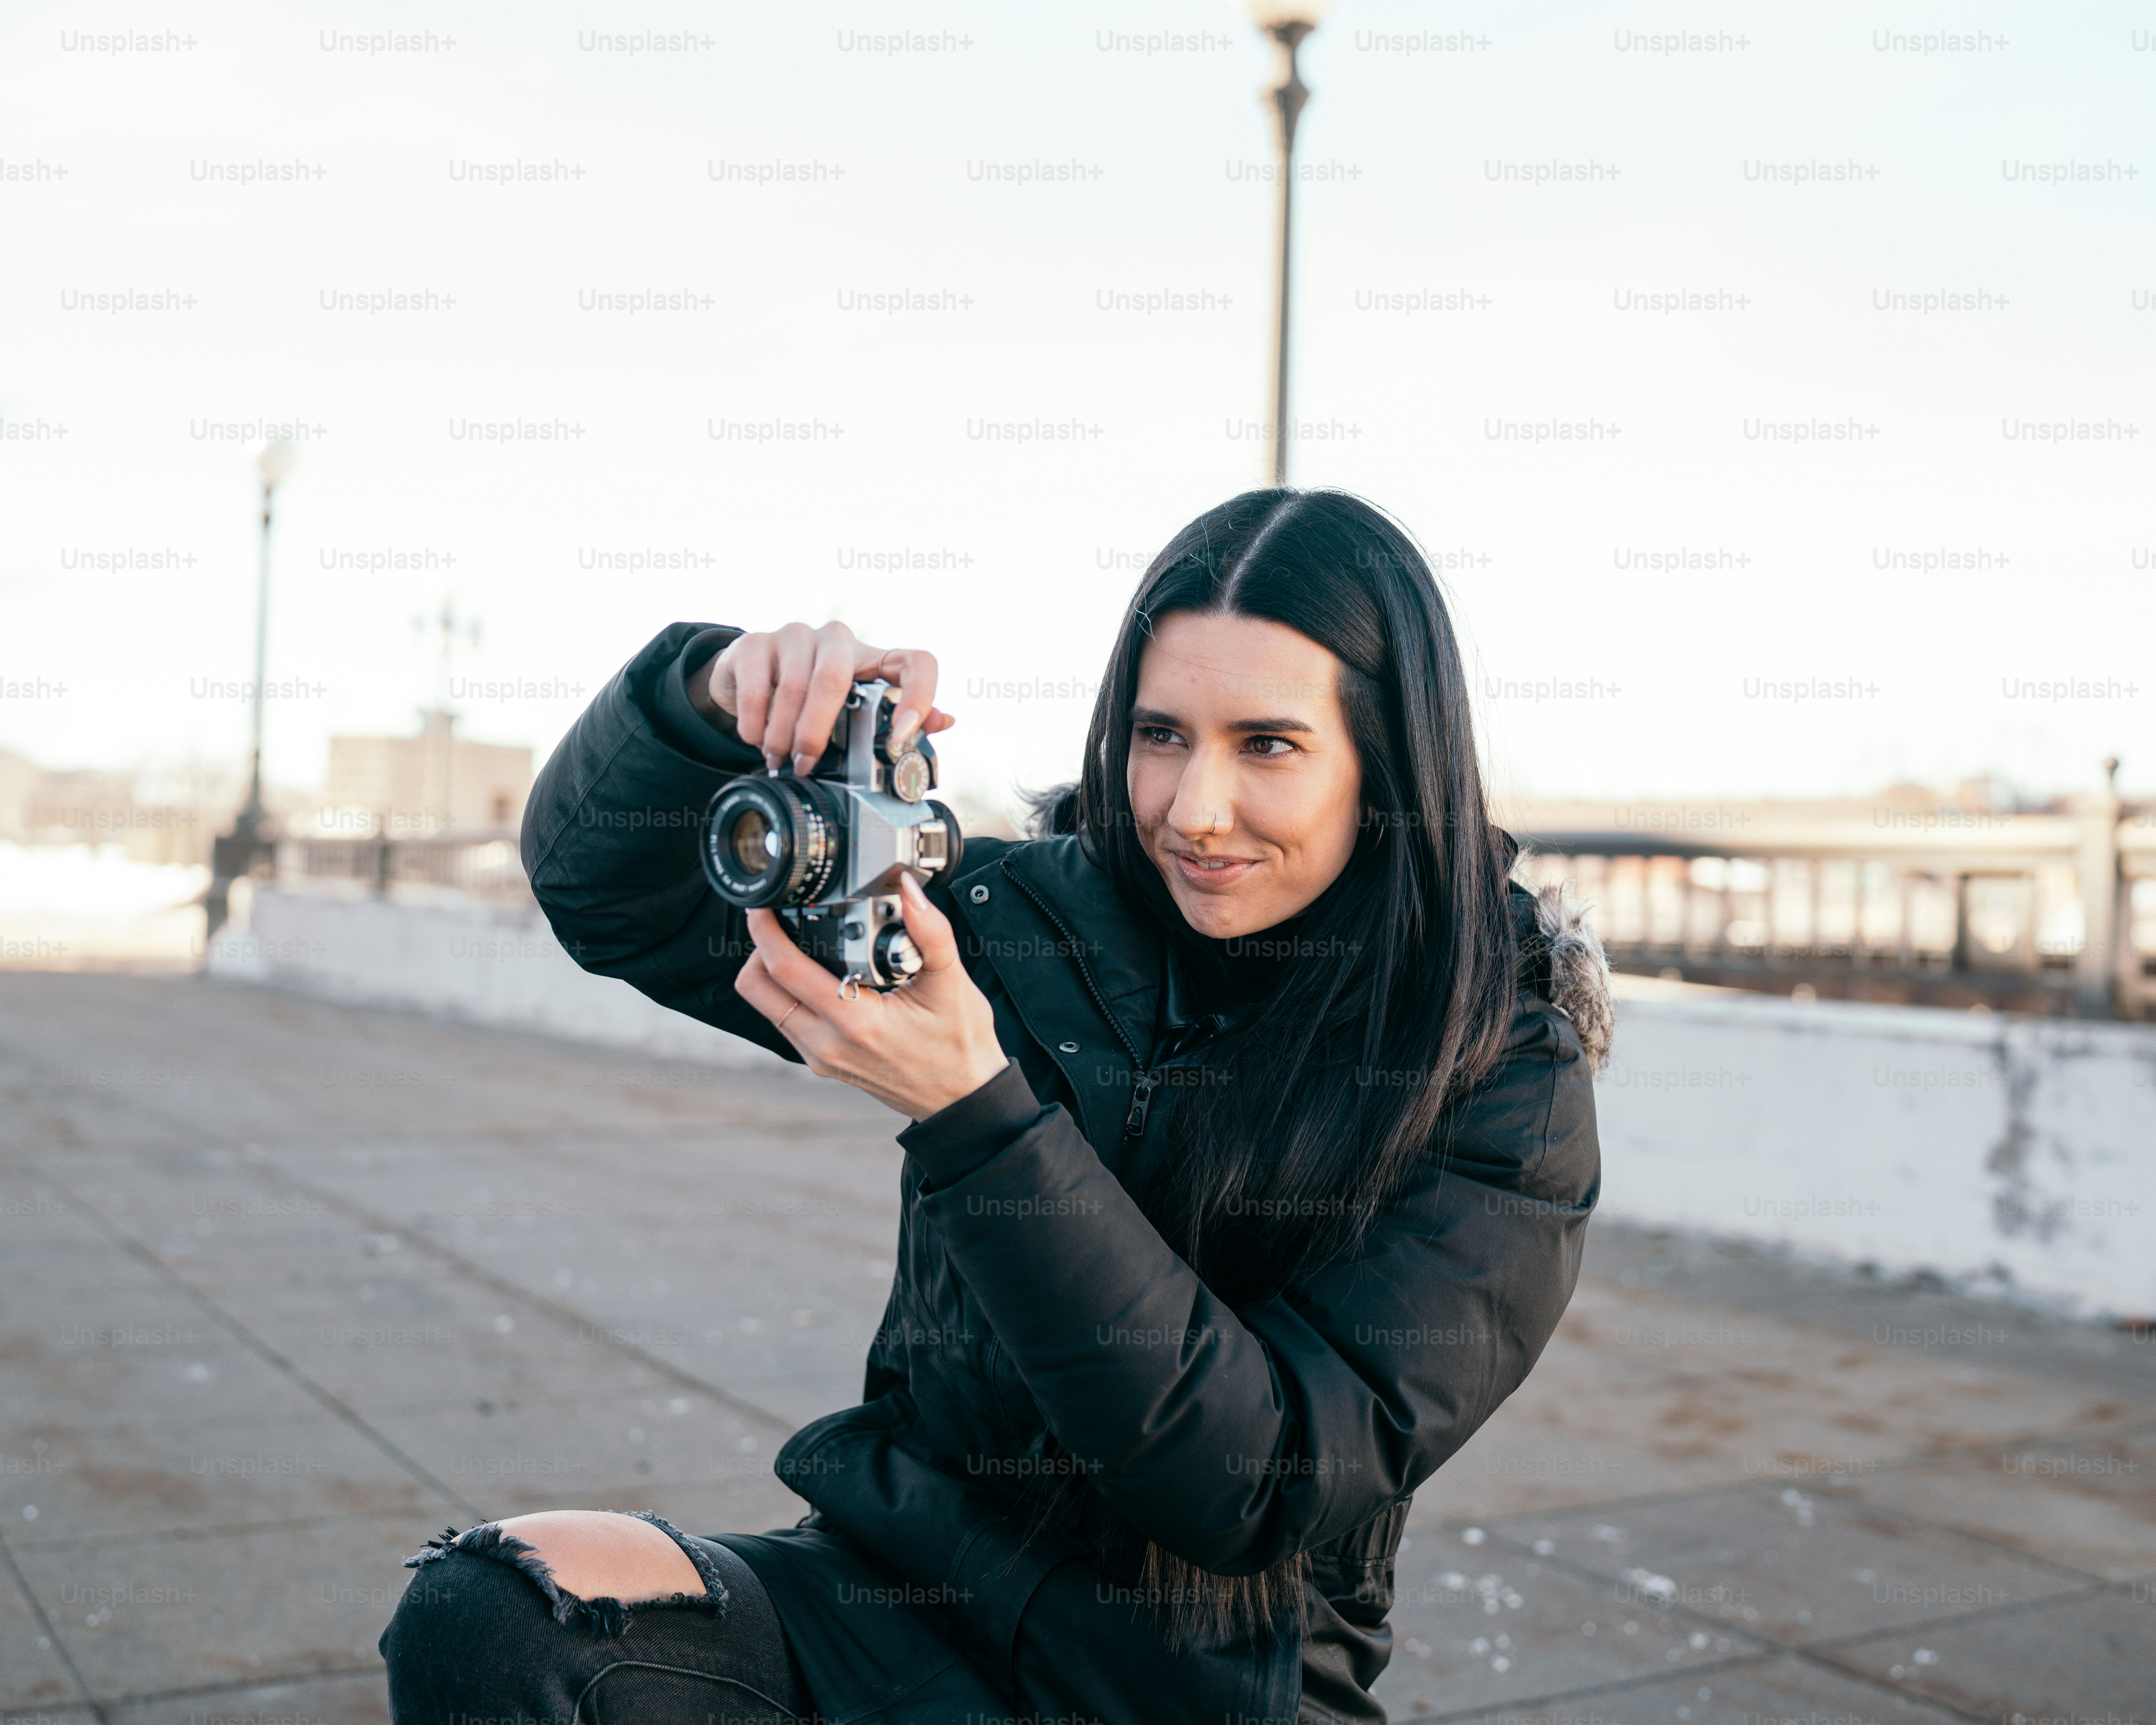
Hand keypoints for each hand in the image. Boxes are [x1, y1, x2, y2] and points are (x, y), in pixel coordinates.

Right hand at [704, 621, 954, 776]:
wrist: (751, 677)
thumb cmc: (813, 698)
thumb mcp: (855, 709)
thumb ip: (896, 718)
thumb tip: (944, 721)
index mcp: (874, 658)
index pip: (916, 663)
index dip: (918, 696)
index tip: (900, 735)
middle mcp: (838, 640)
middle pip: (835, 679)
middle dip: (817, 731)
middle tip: (806, 763)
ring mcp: (796, 636)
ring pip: (794, 685)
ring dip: (784, 732)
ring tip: (779, 757)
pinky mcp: (756, 643)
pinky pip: (758, 685)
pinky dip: (756, 722)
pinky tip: (756, 738)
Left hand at [735, 874, 1008, 1120]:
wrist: (963, 1099)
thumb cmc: (960, 1046)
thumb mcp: (951, 982)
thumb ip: (930, 931)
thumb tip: (908, 889)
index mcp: (855, 1021)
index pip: (785, 968)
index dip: (765, 929)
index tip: (766, 905)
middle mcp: (827, 1044)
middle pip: (756, 989)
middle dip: (758, 948)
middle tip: (778, 922)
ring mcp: (820, 1058)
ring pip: (766, 1007)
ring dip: (771, 972)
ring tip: (799, 944)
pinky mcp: (822, 1064)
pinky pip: (785, 1022)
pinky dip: (788, 994)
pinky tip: (817, 976)